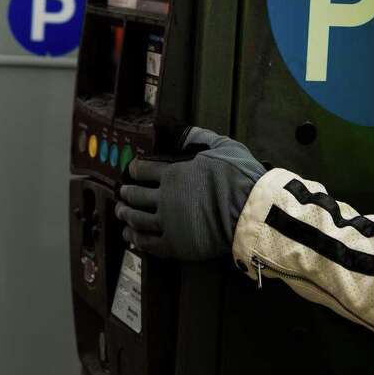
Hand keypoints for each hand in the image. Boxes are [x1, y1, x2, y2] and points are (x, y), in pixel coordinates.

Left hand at [116, 127, 266, 260]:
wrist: (252, 213)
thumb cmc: (240, 179)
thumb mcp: (223, 147)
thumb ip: (200, 137)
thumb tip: (183, 130)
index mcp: (174, 174)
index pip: (143, 170)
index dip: (134, 169)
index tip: (132, 170)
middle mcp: (166, 198)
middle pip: (136, 195)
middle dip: (126, 193)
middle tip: (123, 193)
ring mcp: (169, 223)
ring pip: (137, 219)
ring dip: (126, 214)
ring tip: (121, 212)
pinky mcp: (176, 244)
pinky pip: (148, 242)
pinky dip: (136, 238)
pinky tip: (130, 235)